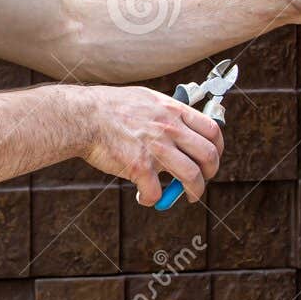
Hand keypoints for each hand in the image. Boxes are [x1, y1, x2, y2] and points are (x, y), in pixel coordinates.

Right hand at [81, 85, 224, 206]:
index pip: (213, 130)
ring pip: (192, 177)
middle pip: (208, 156)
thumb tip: (180, 128)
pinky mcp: (139, 166)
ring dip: (194, 192)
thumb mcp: (147, 99)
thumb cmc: (109, 108)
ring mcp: (156, 147)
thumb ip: (166, 114)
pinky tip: (145, 197)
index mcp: (173, 110)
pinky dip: (153, 200)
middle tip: (201, 182)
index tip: (212, 159)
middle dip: (210, 174)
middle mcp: (170, 128)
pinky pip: (157, 192)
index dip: (218, 149)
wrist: (83, 116)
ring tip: (188, 197)